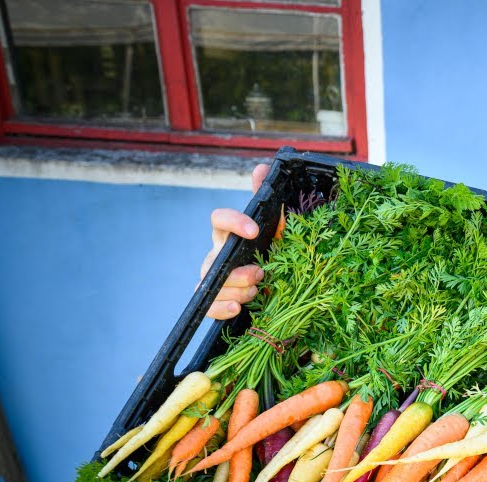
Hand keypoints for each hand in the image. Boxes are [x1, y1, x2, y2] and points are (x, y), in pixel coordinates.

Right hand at [200, 163, 269, 319]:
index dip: (233, 222)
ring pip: (211, 284)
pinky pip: (209, 306)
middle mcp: (218, 256)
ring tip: (255, 291)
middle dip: (236, 270)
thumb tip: (262, 168)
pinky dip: (221, 309)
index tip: (254, 231)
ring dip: (235, 290)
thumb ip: (268, 203)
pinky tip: (238, 309)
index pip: (219, 219)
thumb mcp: (276, 231)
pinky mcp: (217, 301)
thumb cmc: (272, 254)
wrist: (277, 287)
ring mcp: (214, 279)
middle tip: (261, 274)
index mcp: (230, 235)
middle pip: (213, 260)